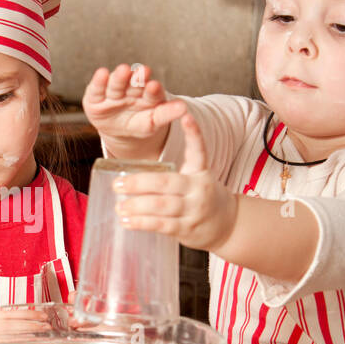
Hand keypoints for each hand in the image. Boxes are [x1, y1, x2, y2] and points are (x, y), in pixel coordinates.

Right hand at [82, 63, 186, 159]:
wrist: (117, 130)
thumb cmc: (137, 124)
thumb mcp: (152, 123)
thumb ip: (166, 114)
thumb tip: (184, 107)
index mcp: (147, 95)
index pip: (151, 92)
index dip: (153, 90)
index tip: (155, 86)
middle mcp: (130, 90)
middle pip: (133, 84)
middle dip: (137, 78)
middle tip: (142, 72)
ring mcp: (113, 92)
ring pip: (116, 84)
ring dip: (119, 77)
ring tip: (123, 70)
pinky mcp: (95, 97)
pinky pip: (96, 89)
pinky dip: (99, 81)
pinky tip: (102, 73)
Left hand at [112, 114, 237, 250]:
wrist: (227, 225)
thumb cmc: (201, 199)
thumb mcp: (194, 180)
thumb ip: (170, 175)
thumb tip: (130, 176)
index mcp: (200, 172)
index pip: (198, 150)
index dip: (193, 132)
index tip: (185, 115)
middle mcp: (198, 189)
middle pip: (166, 183)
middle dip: (139, 183)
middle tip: (117, 184)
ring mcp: (194, 210)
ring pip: (161, 205)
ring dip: (136, 206)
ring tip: (119, 206)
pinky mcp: (187, 228)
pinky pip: (161, 224)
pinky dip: (141, 223)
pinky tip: (127, 221)